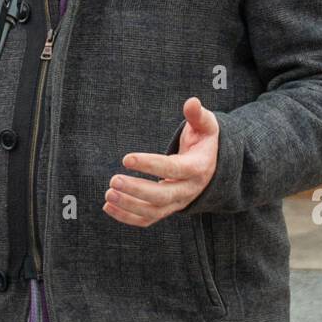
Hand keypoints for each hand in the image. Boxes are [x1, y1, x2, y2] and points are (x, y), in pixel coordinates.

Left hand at [104, 97, 218, 227]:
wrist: (213, 169)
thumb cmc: (205, 143)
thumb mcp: (207, 127)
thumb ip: (198, 115)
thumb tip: (192, 101)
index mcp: (197, 168)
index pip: (173, 169)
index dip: (150, 165)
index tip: (126, 158)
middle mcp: (188, 190)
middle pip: (162, 196)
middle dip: (136, 190)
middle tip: (113, 179)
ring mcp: (177, 203)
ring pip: (153, 212)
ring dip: (128, 206)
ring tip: (108, 194)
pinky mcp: (166, 210)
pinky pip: (147, 220)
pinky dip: (127, 217)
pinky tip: (108, 207)